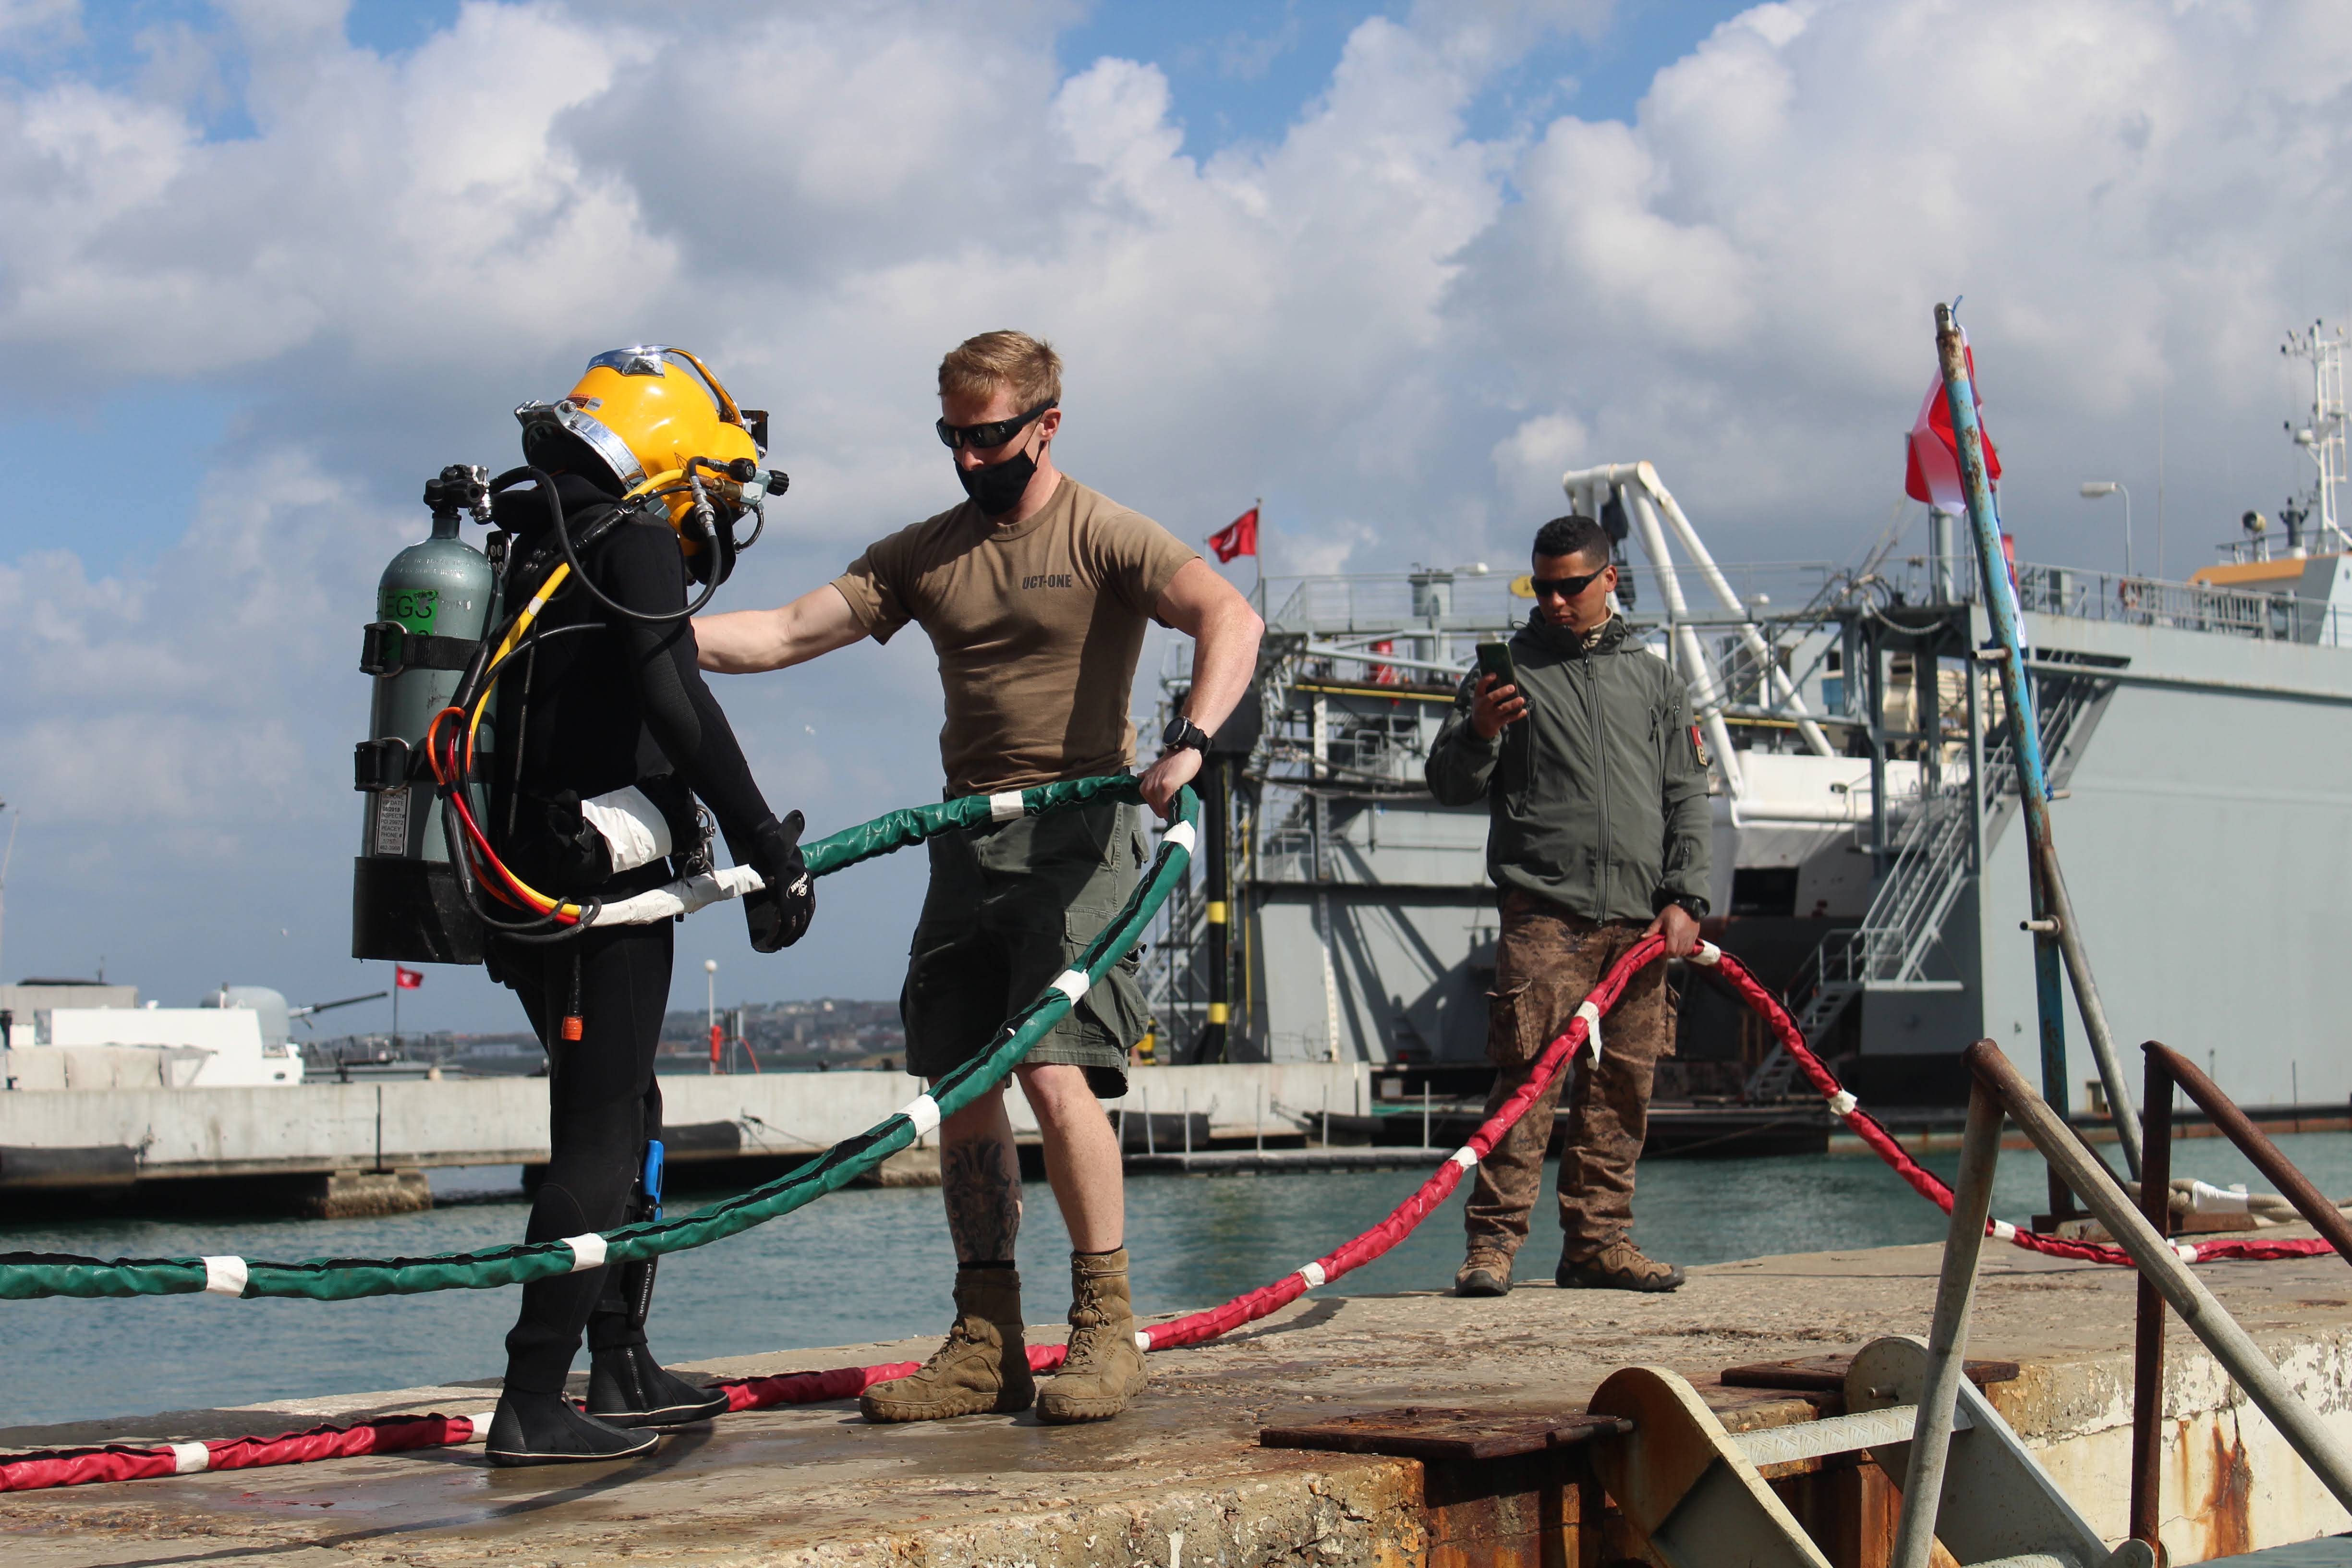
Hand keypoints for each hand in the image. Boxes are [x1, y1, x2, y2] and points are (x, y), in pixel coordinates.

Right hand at [743, 810, 813, 951]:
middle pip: (804, 919)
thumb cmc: (773, 848)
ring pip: (793, 925)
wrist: (771, 841)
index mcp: (807, 881)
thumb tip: (772, 881)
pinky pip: (783, 924)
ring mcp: (797, 896)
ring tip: (776, 944)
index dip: (804, 921)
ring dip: (784, 938)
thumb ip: (781, 874)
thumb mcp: (781, 863)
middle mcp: (805, 890)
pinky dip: (777, 935)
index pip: (810, 907)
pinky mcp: (785, 900)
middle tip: (784, 942)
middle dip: (794, 933)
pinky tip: (770, 941)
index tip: (797, 931)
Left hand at [1137, 745, 1202, 819]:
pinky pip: (1167, 806)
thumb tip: (1140, 776)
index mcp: (1144, 786)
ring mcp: (1155, 788)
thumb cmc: (1173, 761)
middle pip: (1158, 810)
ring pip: (1163, 810)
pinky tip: (1180, 802)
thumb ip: (1147, 776)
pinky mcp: (1165, 787)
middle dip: (1168, 811)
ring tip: (1180, 801)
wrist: (1183, 750)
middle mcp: (1147, 788)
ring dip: (1172, 811)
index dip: (1165, 809)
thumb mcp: (1155, 769)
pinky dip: (1173, 808)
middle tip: (1179, 804)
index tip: (1174, 805)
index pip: (1154, 807)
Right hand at [1472, 673, 1527, 737]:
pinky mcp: (1497, 722)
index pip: (1480, 686)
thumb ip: (1488, 689)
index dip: (1486, 680)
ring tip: (1521, 699)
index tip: (1495, 674)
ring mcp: (1490, 715)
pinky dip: (1517, 715)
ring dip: (1512, 704)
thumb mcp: (1481, 698)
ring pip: (1502, 709)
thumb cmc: (1483, 706)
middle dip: (1501, 692)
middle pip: (1491, 698)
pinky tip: (1523, 711)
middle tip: (1512, 687)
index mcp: (1478, 697)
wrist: (1479, 727)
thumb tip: (1503, 673)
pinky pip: (1508, 718)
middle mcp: (1483, 706)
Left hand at [1644, 903, 1700, 958]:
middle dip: (1669, 954)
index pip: (1670, 950)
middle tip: (1664, 950)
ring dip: (1677, 953)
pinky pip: (1690, 949)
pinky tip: (1680, 946)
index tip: (1659, 951)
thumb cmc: (1673, 911)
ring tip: (1672, 948)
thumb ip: (1652, 929)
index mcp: (1674, 933)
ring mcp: (1690, 938)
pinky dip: (1684, 950)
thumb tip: (1643, 937)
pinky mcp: (1695, 937)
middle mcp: (1683, 937)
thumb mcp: (1660, 919)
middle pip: (1677, 953)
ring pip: (1684, 952)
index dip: (1664, 954)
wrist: (1688, 906)